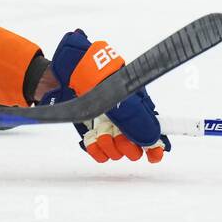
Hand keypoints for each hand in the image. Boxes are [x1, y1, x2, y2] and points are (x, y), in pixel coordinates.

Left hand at [41, 29, 169, 162]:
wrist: (67, 66)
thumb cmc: (94, 73)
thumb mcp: (116, 91)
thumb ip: (134, 116)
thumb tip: (150, 139)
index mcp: (138, 107)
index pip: (153, 133)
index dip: (155, 147)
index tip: (151, 155)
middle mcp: (124, 119)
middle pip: (135, 148)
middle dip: (127, 145)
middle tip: (117, 134)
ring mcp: (106, 125)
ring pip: (117, 152)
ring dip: (109, 146)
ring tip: (99, 132)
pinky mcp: (89, 130)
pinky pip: (98, 151)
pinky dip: (96, 149)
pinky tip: (92, 140)